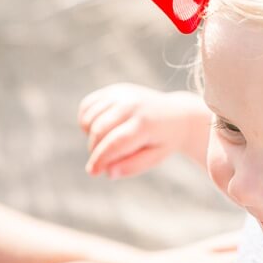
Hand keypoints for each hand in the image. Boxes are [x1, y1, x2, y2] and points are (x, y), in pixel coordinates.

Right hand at [78, 84, 208, 177]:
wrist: (176, 114)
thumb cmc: (164, 140)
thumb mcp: (155, 158)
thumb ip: (132, 166)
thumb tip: (108, 172)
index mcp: (145, 123)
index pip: (114, 143)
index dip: (100, 159)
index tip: (93, 172)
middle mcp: (131, 104)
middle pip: (98, 130)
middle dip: (95, 150)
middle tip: (104, 160)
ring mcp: (121, 94)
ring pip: (89, 118)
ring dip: (90, 136)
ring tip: (106, 142)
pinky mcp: (113, 90)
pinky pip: (86, 106)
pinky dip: (87, 120)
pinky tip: (101, 128)